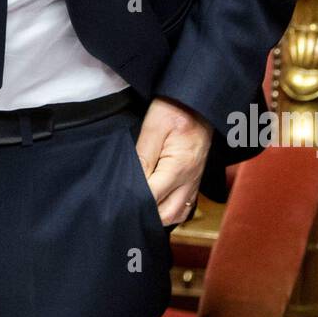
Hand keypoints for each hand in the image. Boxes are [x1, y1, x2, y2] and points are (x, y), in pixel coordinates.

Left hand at [134, 96, 213, 225]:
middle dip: (146, 215)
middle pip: (167, 214)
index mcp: (179, 167)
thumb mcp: (154, 126)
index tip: (118, 201)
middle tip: (126, 206)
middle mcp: (190, 180)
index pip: (152, 197)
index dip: (134, 201)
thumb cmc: (175, 109)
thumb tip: (131, 182)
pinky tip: (157, 204)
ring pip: (177, 215)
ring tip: (140, 206)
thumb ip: (142, 156)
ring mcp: (194, 181)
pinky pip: (184, 206)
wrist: (199, 101)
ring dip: (159, 216)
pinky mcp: (195, 179)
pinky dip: (170, 211)